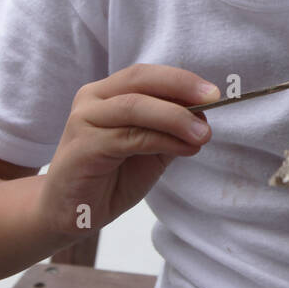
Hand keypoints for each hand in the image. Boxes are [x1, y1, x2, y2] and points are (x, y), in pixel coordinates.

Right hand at [38, 64, 217, 239]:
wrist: (73, 213)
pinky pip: (130, 137)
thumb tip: (203, 114)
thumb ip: (171, 129)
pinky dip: (163, 140)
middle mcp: (92, 99)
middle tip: (213, 99)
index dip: (181, 79)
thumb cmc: (111, 177)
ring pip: (136, 107)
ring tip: (203, 133)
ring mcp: (83, 120)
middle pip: (140, 79)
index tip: (215, 92)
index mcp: (107, 93)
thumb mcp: (150, 149)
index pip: (147, 74)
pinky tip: (185, 148)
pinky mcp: (83, 147)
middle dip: (181, 86)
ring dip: (176, 118)